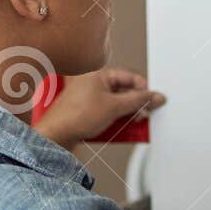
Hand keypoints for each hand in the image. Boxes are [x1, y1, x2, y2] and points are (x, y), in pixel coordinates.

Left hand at [33, 68, 165, 151]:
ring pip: (117, 103)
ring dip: (127, 114)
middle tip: (143, 115)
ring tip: (133, 124)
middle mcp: (94, 82)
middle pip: (125, 91)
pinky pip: (109, 112)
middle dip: (136, 105)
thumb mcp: (114, 107)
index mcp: (99, 73)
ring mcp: (90, 97)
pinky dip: (117, 120)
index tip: (153, 101)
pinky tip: (121, 129)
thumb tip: (154, 97)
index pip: (130, 76)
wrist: (56, 136)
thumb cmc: (75, 116)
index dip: (144, 89)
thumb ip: (138, 101)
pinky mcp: (88, 111)